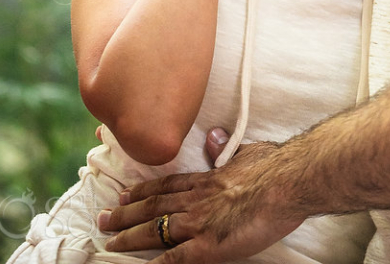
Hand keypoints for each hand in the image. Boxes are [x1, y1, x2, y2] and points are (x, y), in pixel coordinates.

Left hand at [97, 141, 303, 262]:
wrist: (287, 182)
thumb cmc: (274, 167)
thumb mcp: (248, 151)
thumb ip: (226, 149)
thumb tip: (213, 137)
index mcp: (207, 179)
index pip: (167, 185)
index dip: (143, 190)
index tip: (124, 193)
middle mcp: (196, 200)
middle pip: (153, 206)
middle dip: (125, 213)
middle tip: (103, 217)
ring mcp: (199, 223)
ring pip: (155, 230)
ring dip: (129, 236)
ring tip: (108, 241)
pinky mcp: (207, 246)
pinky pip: (174, 260)